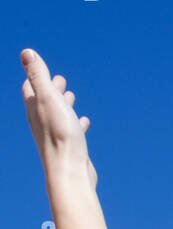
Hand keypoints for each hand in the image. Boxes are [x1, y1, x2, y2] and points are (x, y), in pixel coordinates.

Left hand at [20, 48, 95, 189]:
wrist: (70, 171)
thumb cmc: (60, 136)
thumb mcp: (49, 99)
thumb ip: (38, 76)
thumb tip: (26, 52)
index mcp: (35, 109)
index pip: (30, 87)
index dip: (35, 75)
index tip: (41, 66)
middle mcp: (42, 122)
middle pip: (43, 101)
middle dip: (50, 88)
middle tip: (60, 79)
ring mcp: (56, 136)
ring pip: (58, 115)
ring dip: (63, 104)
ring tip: (71, 96)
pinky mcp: (70, 148)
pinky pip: (72, 130)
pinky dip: (76, 122)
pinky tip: (85, 121)